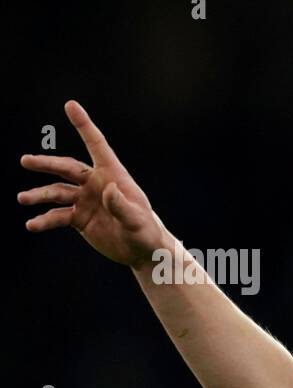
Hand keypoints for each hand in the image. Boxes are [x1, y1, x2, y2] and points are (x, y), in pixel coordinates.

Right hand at [18, 100, 167, 268]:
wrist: (142, 252)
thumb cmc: (145, 232)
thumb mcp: (137, 220)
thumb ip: (122, 206)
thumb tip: (108, 190)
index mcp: (113, 176)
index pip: (97, 146)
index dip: (84, 126)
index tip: (71, 105)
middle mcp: (96, 184)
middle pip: (67, 168)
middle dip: (46, 164)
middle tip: (25, 161)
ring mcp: (85, 200)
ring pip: (57, 193)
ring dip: (39, 195)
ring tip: (23, 199)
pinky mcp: (79, 218)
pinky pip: (57, 216)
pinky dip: (44, 220)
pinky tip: (32, 225)